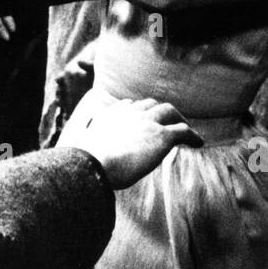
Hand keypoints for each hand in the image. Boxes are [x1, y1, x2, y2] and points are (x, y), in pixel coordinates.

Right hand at [59, 96, 202, 189]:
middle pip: (150, 104)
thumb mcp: (78, 151)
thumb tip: (69, 162)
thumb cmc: (81, 164)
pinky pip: (183, 131)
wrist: (93, 164)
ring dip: (178, 118)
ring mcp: (147, 122)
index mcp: (109, 115)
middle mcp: (129, 113)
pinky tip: (198, 143)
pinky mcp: (162, 136)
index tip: (140, 119)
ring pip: (169, 112)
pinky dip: (192, 135)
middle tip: (165, 122)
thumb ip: (82, 149)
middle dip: (159, 111)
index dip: (136, 112)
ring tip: (184, 129)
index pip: (127, 106)